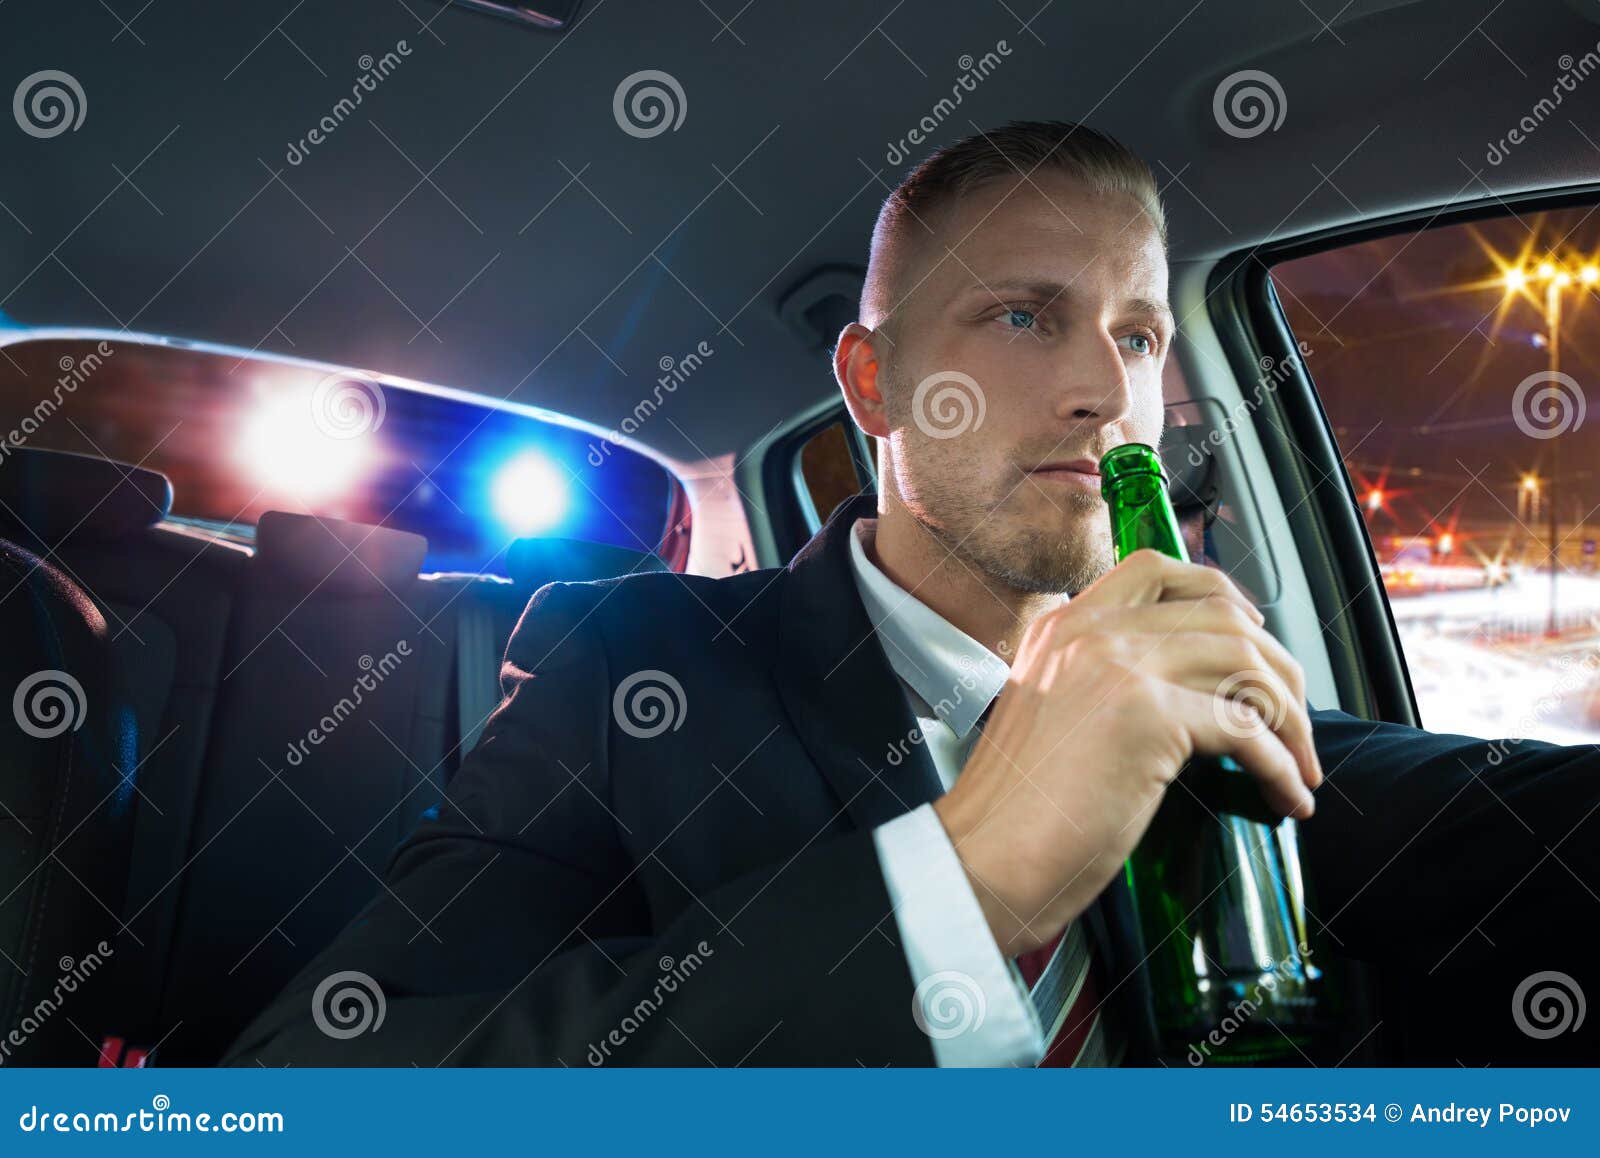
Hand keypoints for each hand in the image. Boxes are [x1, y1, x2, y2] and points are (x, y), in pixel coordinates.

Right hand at [931, 549, 1321, 955]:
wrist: (984, 859)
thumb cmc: (1016, 811)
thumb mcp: (1049, 713)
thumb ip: (1097, 681)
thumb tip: (1186, 696)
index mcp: (1062, 625)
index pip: (1157, 569)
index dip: (1220, 596)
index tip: (1253, 635)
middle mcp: (1090, 630)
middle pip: (1221, 614)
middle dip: (1277, 667)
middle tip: (1295, 720)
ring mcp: (1118, 666)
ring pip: (1244, 661)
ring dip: (1290, 718)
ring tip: (1299, 765)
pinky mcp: (1147, 716)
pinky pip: (1247, 729)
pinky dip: (1281, 765)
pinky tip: (1285, 795)